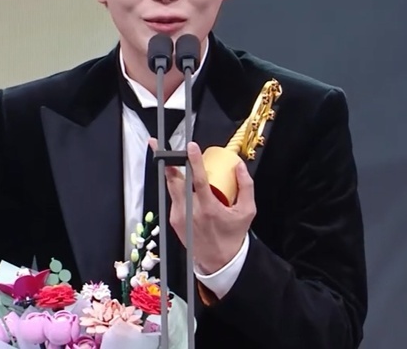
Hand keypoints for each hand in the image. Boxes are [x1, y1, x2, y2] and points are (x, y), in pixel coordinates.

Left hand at [148, 138, 255, 274]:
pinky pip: (174, 198)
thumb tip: (239, 165)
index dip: (194, 162)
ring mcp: (180, 217)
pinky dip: (178, 189)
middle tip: (159, 145)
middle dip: (167, 162)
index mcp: (209, 209)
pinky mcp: (174, 220)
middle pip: (175, 181)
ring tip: (170, 158)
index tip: (190, 147)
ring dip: (171, 172)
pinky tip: (185, 185)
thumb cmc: (233, 236)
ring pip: (171, 188)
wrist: (219, 261)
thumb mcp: (248, 211)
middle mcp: (191, 212)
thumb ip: (246, 186)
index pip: (199, 180)